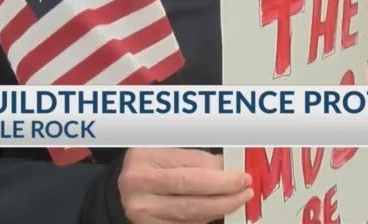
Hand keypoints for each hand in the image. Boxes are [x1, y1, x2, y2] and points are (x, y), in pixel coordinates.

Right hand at [118, 148, 251, 223]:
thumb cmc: (150, 162)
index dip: (222, 175)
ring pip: (190, 214)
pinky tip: (218, 209)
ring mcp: (141, 211)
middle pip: (191, 194)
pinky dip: (204, 219)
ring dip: (220, 207)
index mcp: (145, 158)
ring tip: (238, 199)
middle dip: (225, 193)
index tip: (241, 175)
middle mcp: (139, 186)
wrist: (122, 186)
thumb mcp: (167, 149)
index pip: (191, 170)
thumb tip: (228, 168)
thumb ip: (196, 158)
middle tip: (245, 188)